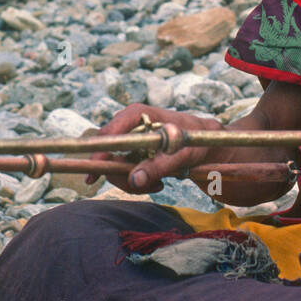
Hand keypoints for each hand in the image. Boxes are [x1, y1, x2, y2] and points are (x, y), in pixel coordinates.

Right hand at [82, 103, 222, 193]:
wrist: (206, 143)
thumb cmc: (196, 141)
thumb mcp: (182, 154)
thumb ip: (159, 166)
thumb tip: (135, 180)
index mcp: (136, 114)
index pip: (108, 133)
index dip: (99, 153)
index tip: (94, 175)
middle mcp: (127, 125)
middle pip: (106, 154)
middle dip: (123, 175)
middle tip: (150, 186)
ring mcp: (127, 140)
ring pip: (112, 166)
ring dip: (133, 181)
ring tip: (159, 183)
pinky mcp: (130, 153)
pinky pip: (122, 172)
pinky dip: (137, 182)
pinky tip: (157, 182)